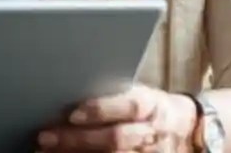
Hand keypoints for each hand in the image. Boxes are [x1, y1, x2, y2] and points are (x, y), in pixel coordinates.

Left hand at [36, 85, 197, 152]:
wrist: (184, 128)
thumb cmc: (149, 105)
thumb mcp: (138, 91)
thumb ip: (112, 91)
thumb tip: (70, 83)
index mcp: (150, 104)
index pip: (129, 106)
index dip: (102, 109)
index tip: (73, 113)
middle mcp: (150, 131)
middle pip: (116, 138)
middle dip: (78, 139)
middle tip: (46, 136)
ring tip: (48, 151)